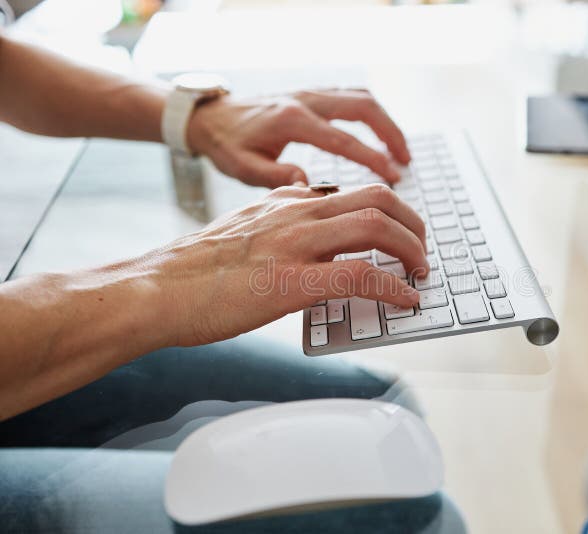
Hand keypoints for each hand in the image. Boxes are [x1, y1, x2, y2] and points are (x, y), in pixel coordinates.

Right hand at [150, 183, 427, 346]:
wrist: (154, 289)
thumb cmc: (193, 268)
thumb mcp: (241, 226)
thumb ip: (277, 218)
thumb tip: (305, 213)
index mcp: (285, 202)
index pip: (353, 192)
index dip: (388, 209)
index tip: (400, 228)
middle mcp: (295, 213)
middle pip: (377, 198)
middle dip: (412, 222)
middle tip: (422, 248)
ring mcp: (295, 244)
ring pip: (376, 227)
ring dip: (411, 249)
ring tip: (421, 271)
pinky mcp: (291, 281)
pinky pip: (360, 277)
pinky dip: (393, 288)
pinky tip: (406, 300)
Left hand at [186, 89, 410, 187]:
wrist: (210, 117)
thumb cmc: (226, 144)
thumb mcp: (242, 166)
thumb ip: (275, 177)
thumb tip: (309, 184)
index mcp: (292, 121)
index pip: (342, 139)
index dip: (372, 158)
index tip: (393, 176)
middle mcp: (305, 101)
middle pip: (363, 108)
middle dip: (390, 134)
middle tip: (406, 162)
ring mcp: (310, 94)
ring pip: (361, 98)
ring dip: (386, 123)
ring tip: (401, 151)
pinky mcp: (312, 95)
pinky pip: (352, 97)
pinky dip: (373, 114)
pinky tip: (381, 134)